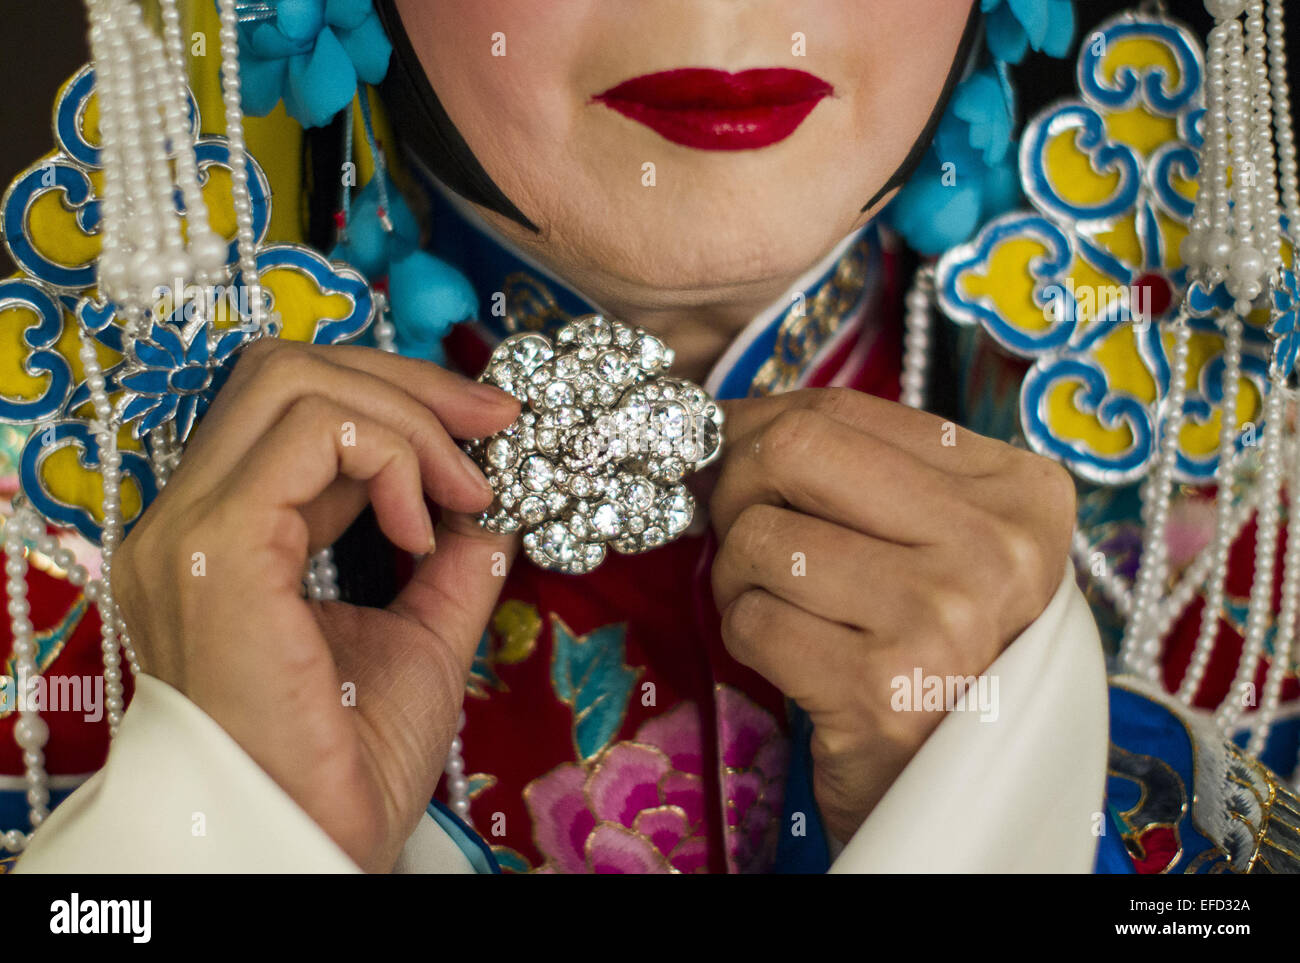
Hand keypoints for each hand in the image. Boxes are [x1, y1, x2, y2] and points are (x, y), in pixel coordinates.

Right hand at [113, 338, 519, 871]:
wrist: (314, 846)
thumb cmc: (352, 765)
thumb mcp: (421, 639)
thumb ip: (449, 563)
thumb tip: (489, 507)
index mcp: (224, 538)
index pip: (293, 408)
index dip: (397, 398)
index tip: (488, 426)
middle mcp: (185, 522)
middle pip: (286, 370)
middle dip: (407, 382)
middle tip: (494, 420)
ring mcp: (188, 530)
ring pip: (295, 381)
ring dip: (408, 417)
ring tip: (465, 490)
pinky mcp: (215, 548)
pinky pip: (312, 431)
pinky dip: (391, 453)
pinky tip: (426, 525)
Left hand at [709, 388, 1074, 843]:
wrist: (959, 793)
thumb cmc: (936, 650)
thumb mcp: (939, 543)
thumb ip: (861, 471)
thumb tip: (723, 424)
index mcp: (1020, 491)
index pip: (843, 412)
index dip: (756, 426)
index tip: (724, 450)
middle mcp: (997, 547)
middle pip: (792, 451)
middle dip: (733, 486)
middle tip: (737, 528)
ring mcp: (945, 618)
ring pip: (759, 537)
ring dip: (738, 575)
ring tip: (782, 605)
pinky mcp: (883, 691)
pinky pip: (750, 619)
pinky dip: (745, 635)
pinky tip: (791, 658)